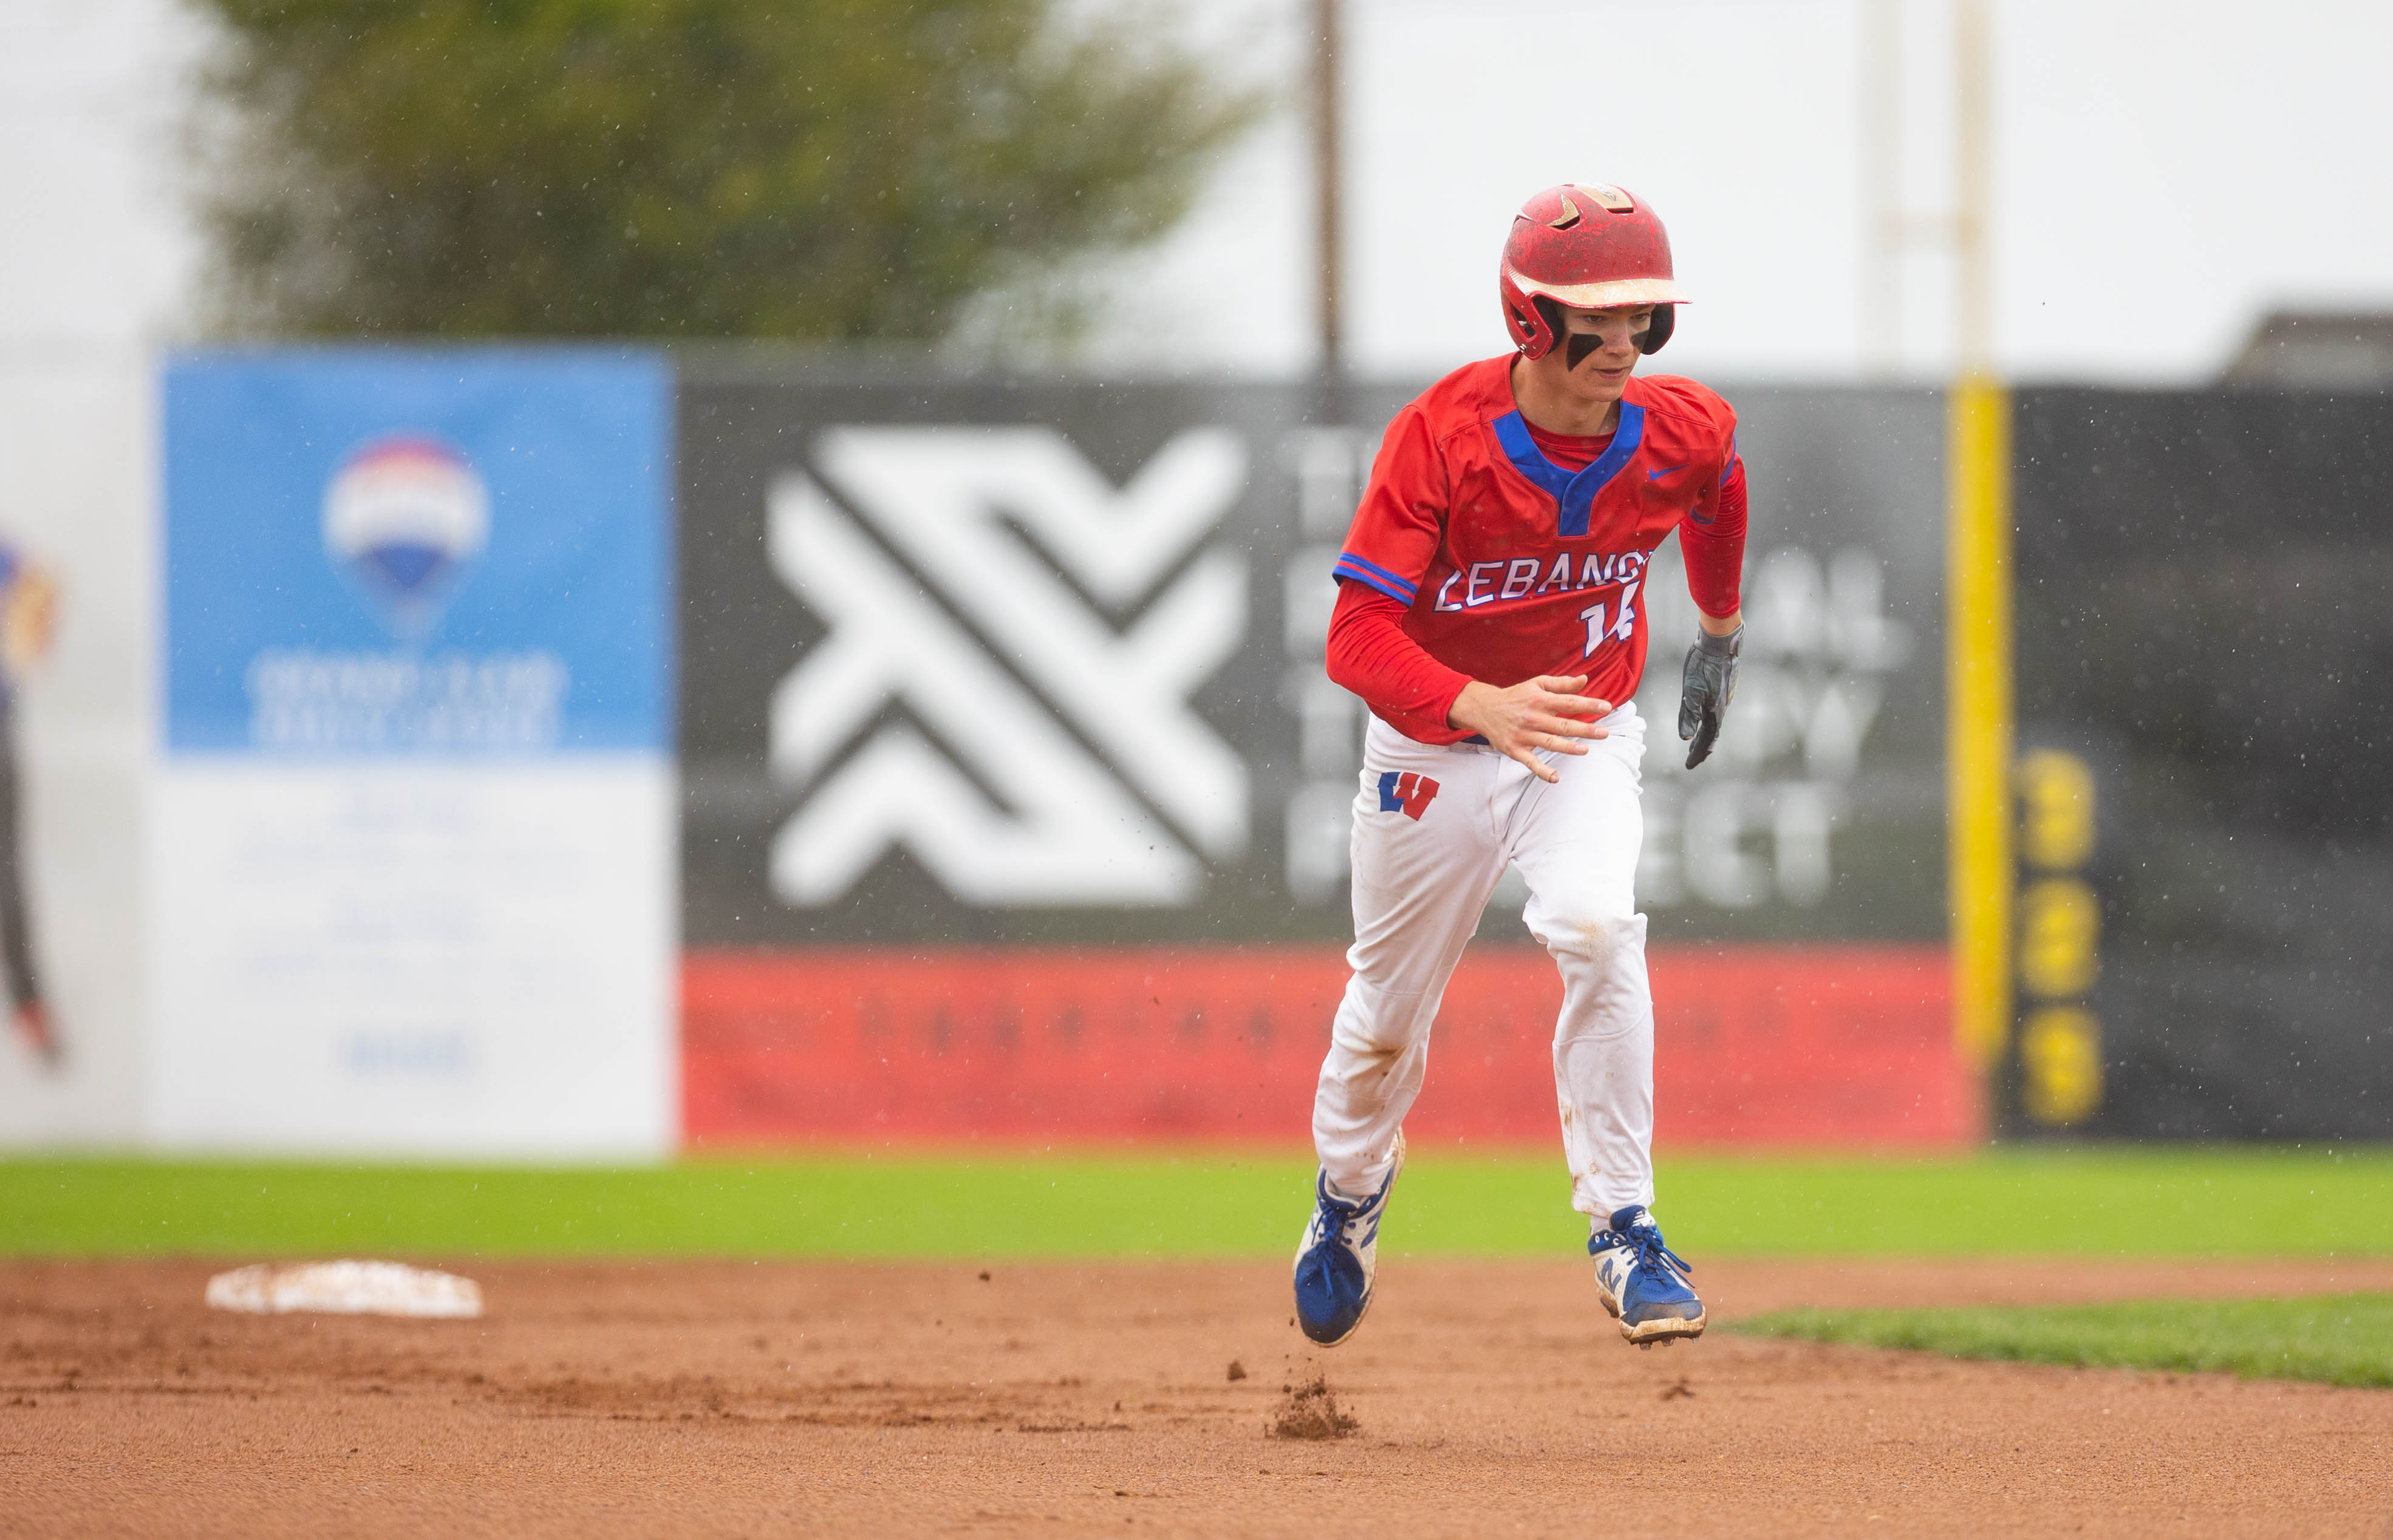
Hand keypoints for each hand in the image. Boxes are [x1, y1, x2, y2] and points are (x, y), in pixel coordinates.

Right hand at [1447, 675, 1611, 784]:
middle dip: (1584, 729)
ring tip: (1585, 750)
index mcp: (1540, 700)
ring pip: (1548, 742)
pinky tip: (1555, 778)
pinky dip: (1542, 771)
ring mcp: (1523, 735)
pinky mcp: (1515, 750)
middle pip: (1562, 724)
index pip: (1568, 702)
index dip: (1588, 704)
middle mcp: (1532, 717)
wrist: (1484, 709)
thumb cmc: (1516, 696)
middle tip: (1605, 733)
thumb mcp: (1537, 685)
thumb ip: (1562, 684)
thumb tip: (1585, 680)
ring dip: (1567, 747)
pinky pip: (1530, 762)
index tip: (1607, 707)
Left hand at [1678, 623, 1742, 768]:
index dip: (1698, 753)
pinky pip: (1715, 710)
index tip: (1690, 766)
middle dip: (1701, 748)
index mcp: (1715, 710)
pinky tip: (1703, 716)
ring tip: (1696, 742)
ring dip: (1705, 734)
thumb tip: (1686, 738)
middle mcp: (1722, 706)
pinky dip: (1708, 720)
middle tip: (1693, 759)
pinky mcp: (1723, 687)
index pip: (1707, 739)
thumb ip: (1688, 714)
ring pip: (1714, 721)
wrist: (1721, 641)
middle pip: (1712, 733)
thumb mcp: (1692, 689)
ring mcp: (1724, 696)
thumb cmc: (1704, 664)